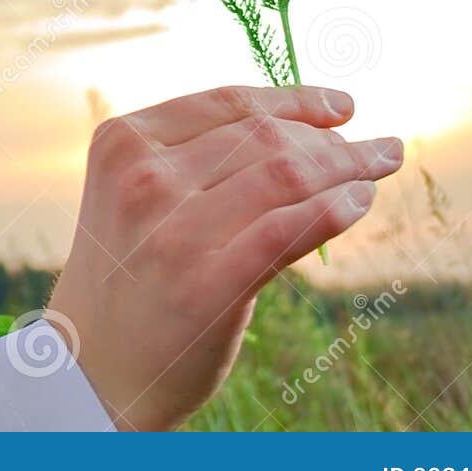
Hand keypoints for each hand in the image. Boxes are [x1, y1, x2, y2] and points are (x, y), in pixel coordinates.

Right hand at [45, 84, 402, 430]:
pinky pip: (289, 229)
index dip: (296, 99)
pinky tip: (360, 202)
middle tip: (373, 149)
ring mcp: (173, 230)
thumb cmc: (128, 278)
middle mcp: (143, 178)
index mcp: (122, 143)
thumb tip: (300, 129)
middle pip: (263, 137)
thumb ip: (191, 159)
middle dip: (331, 139)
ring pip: (285, 176)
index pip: (228, 103)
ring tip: (377, 169)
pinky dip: (335, 209)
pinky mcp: (207, 284)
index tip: (344, 106)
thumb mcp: (134, 196)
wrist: (94, 371)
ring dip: (347, 167)